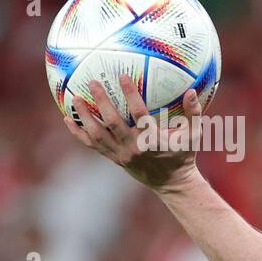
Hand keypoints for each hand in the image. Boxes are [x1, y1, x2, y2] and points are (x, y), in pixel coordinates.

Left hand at [64, 75, 203, 193]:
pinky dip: (78, 133)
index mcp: (153, 140)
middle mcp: (134, 147)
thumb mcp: (193, 136)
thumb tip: (192, 91)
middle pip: (113, 123)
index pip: (140, 114)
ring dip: (85, 116)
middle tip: (93, 82)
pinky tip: (67, 118)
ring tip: (75, 98)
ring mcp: (121, 154)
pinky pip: (92, 145)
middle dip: (102, 102)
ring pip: (98, 134)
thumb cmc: (183, 155)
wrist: (171, 183)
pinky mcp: (114, 158)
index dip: (131, 95)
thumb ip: (193, 114)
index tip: (122, 76)